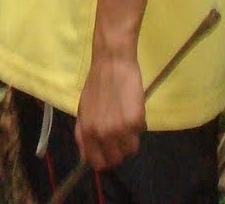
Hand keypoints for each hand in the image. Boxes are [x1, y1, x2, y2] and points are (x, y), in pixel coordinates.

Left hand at [75, 49, 144, 170]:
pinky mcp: (135, 121)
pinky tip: (133, 109)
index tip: (108, 152)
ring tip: (126, 119)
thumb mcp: (83, 109)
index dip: (103, 159)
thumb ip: (83, 133)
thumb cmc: (97, 83)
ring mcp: (120, 128)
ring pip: (131, 149)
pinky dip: (139, 124)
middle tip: (120, 134)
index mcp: (87, 130)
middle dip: (118, 150)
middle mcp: (102, 133)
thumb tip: (85, 156)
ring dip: (130, 137)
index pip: (96, 162)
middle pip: (115, 159)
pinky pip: (141, 133)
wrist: (112, 61)